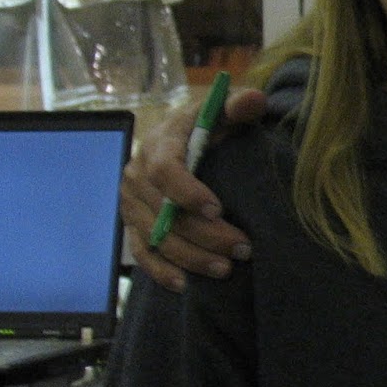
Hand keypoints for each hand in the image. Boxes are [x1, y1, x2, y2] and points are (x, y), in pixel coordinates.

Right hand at [122, 88, 266, 288]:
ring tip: (227, 269)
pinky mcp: (133, 226)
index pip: (164, 169)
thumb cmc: (210, 127)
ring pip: (157, 237)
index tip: (218, 209)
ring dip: (191, 258)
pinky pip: (142, 254)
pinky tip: (185, 285)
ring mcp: (132, 204)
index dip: (187, 191)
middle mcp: (137, 175)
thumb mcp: (224, 111)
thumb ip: (239, 105)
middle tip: (243, 248)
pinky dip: (161, 271)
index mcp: (159, 143)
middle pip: (165, 212)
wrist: (185, 141)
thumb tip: (254, 101)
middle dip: (205, 235)